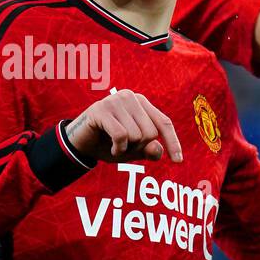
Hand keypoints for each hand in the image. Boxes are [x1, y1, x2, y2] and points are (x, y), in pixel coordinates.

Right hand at [64, 89, 183, 163]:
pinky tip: (111, 147)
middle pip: (150, 133)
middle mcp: (131, 97)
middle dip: (138, 147)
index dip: (173, 142)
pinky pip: (121, 136)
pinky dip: (118, 148)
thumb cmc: (109, 143)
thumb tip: (158, 150)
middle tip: (124, 147)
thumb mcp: (134, 150)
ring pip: (136, 135)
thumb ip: (149, 150)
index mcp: (142, 103)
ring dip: (126, 148)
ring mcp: (115, 100)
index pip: (164, 123)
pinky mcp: (101, 109)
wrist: (81, 143)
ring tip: (116, 145)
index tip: (178, 161)